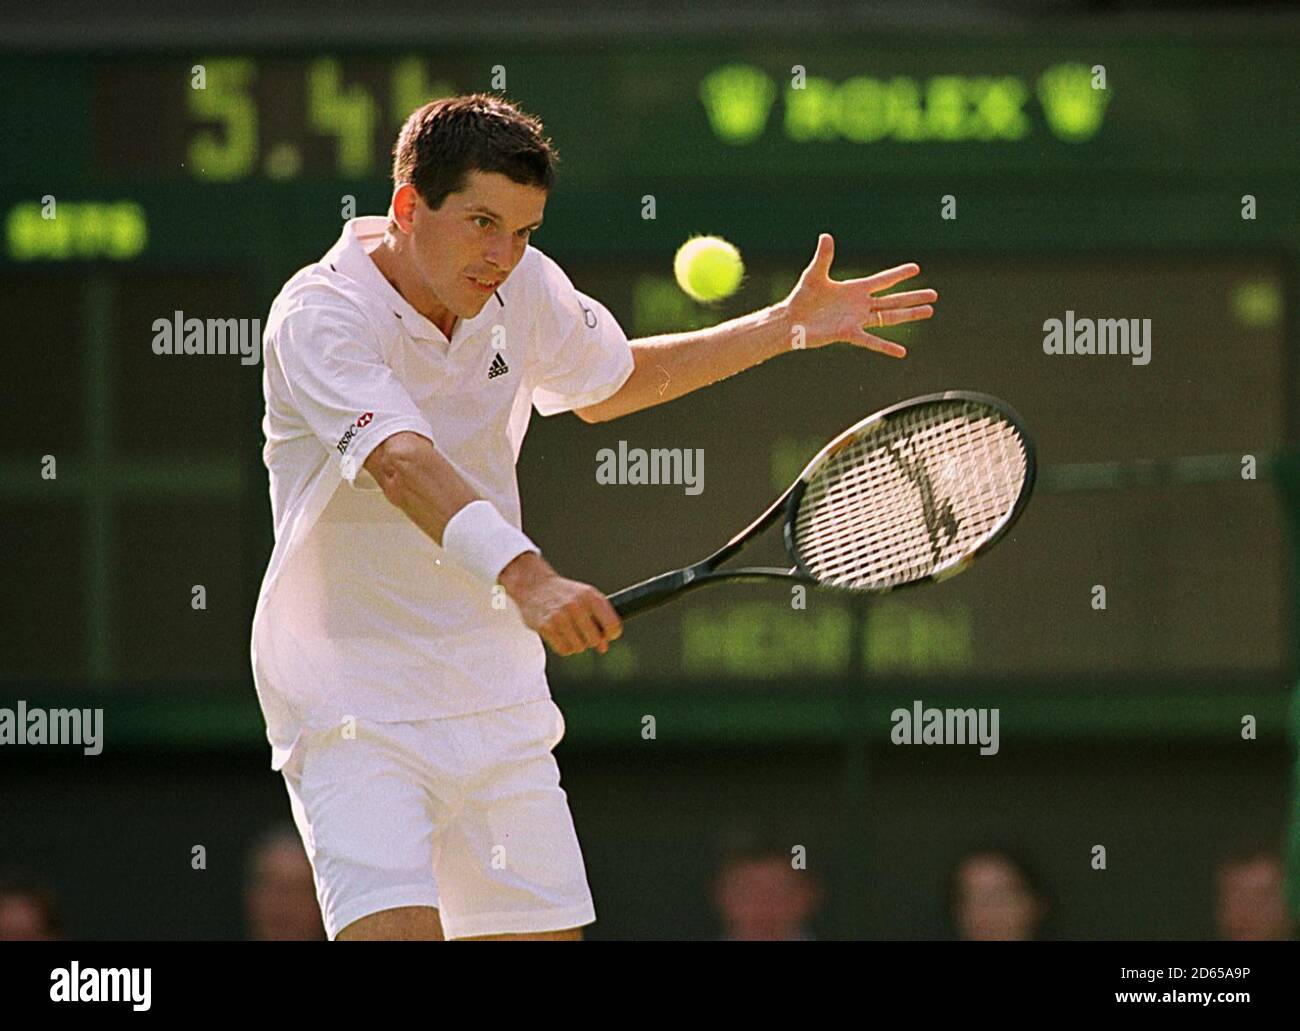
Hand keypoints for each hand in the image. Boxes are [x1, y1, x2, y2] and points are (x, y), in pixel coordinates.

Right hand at [498, 553, 622, 655]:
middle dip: (591, 639)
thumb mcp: (585, 598)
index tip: (606, 634)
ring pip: (579, 647)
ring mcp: (560, 616)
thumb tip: (603, 648)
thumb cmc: (565, 594)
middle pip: (594, 640)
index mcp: (590, 596)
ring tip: (569, 631)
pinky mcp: (546, 627)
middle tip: (583, 632)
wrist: (534, 585)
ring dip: (576, 644)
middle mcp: (576, 605)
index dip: (612, 634)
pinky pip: (564, 650)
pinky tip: (560, 635)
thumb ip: (599, 619)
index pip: (612, 625)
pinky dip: (564, 647)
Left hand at [781, 233, 936, 357]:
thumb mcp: (814, 275)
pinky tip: (902, 352)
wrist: (791, 321)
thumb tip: (826, 236)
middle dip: (913, 297)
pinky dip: (886, 347)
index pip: (882, 280)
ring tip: (929, 311)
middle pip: (893, 299)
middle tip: (934, 295)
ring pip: (889, 317)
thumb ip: (824, 257)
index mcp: (854, 289)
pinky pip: (871, 341)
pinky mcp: (848, 333)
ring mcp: (856, 319)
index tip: (916, 268)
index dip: (898, 274)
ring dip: (909, 314)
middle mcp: (860, 304)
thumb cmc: (801, 297)